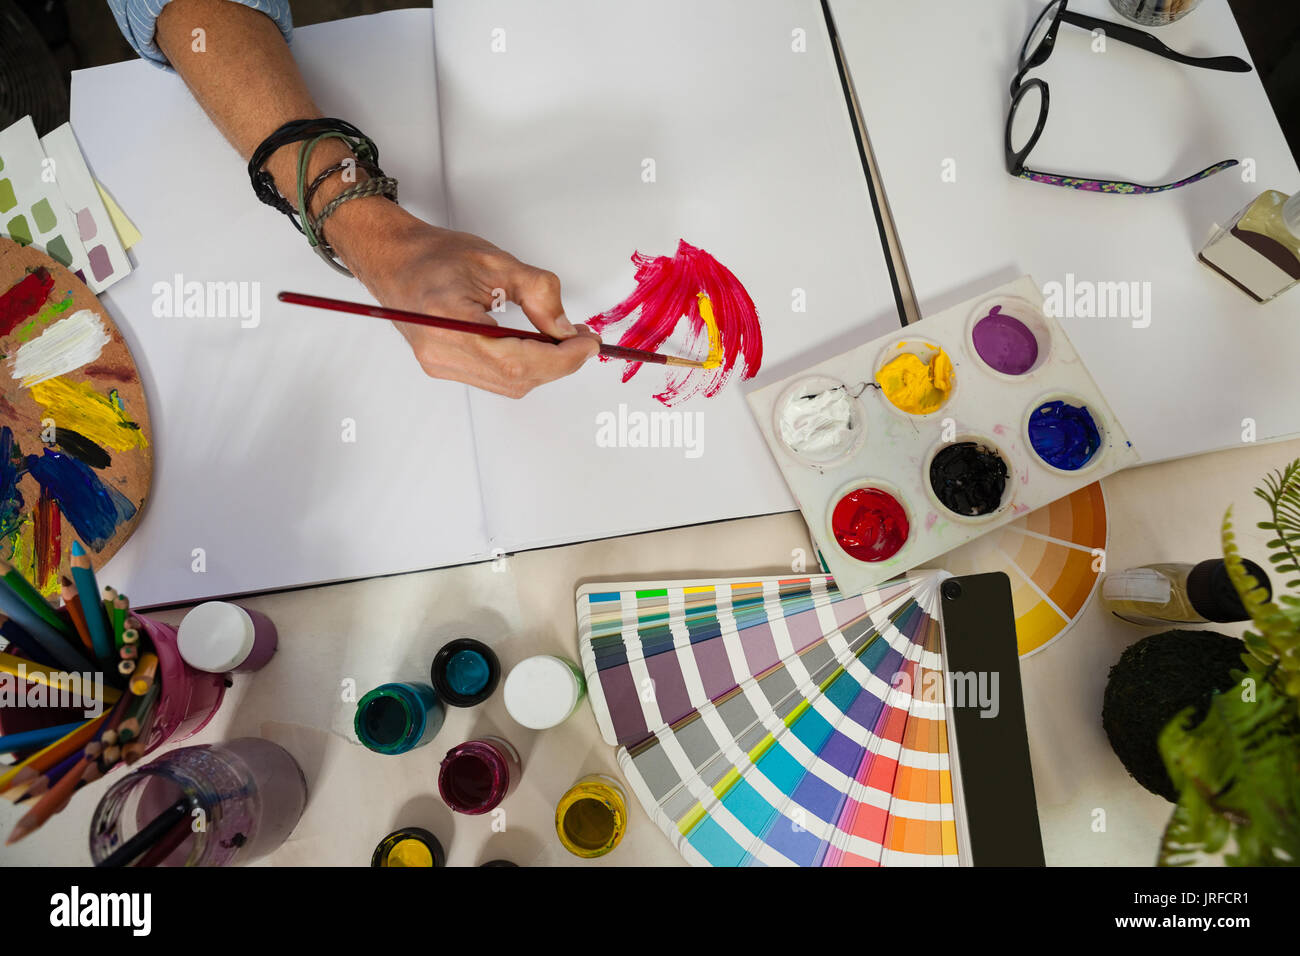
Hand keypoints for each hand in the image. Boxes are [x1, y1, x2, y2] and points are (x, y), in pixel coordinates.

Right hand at [328, 200, 599, 398]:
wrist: (393, 259)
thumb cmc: (433, 255)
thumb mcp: (495, 262)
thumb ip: (537, 293)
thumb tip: (564, 328)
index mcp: (449, 324)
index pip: (518, 360)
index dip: (561, 357)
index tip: (588, 343)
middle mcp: (441, 354)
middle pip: (516, 378)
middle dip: (558, 362)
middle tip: (582, 339)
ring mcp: (440, 365)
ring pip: (508, 384)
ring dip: (543, 367)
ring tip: (563, 341)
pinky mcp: (443, 367)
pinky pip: (494, 379)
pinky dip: (523, 367)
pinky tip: (535, 347)